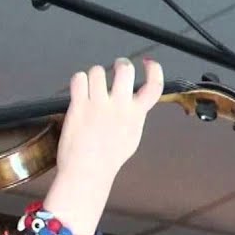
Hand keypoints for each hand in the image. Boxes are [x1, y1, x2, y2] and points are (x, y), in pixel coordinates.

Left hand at [55, 57, 163, 181]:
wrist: (87, 171)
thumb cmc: (108, 158)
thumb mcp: (132, 136)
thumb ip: (135, 117)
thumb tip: (135, 104)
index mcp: (136, 114)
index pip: (155, 85)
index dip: (154, 69)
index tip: (147, 63)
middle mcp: (119, 106)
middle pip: (125, 69)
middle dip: (121, 64)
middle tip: (115, 69)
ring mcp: (98, 105)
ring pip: (98, 71)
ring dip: (95, 74)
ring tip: (92, 86)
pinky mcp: (79, 106)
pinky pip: (79, 79)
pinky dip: (79, 80)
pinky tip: (80, 89)